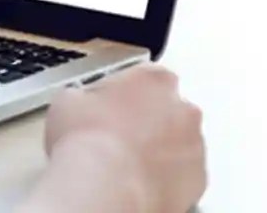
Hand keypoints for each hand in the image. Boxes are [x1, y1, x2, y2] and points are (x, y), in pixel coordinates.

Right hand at [44, 65, 205, 212]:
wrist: (105, 187)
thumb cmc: (90, 143)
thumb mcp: (68, 100)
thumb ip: (86, 95)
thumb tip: (79, 103)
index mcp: (154, 79)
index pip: (145, 77)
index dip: (125, 94)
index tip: (110, 106)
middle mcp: (182, 108)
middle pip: (168, 109)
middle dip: (148, 121)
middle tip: (118, 137)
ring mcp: (194, 144)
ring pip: (179, 143)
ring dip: (159, 150)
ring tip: (126, 165)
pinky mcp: (198, 179)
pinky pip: (183, 175)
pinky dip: (166, 179)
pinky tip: (139, 183)